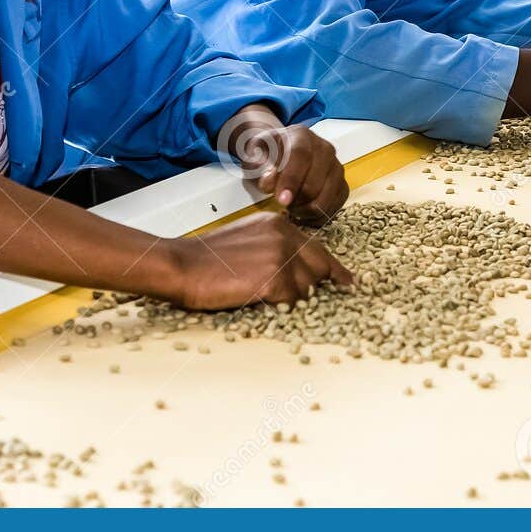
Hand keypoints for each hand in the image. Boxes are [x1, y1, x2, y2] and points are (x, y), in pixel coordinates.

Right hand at [169, 212, 352, 309]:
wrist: (183, 265)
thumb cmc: (208, 257)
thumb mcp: (248, 237)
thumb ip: (276, 246)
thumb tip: (300, 268)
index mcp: (279, 224)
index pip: (316, 247)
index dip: (332, 268)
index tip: (347, 281)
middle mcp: (285, 236)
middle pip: (320, 266)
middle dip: (325, 284)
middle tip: (336, 297)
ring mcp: (281, 257)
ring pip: (307, 287)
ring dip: (295, 298)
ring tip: (270, 298)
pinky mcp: (274, 280)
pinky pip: (293, 300)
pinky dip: (283, 306)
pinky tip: (263, 301)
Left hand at [221, 107, 348, 225]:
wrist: (282, 153)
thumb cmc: (268, 155)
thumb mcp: (255, 156)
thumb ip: (258, 167)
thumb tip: (270, 182)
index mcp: (301, 135)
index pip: (300, 156)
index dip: (291, 179)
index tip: (281, 200)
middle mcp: (324, 148)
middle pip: (314, 182)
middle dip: (295, 200)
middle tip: (282, 202)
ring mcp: (336, 166)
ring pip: (326, 197)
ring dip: (306, 209)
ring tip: (292, 206)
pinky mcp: (343, 183)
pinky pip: (336, 204)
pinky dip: (319, 214)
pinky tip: (305, 211)